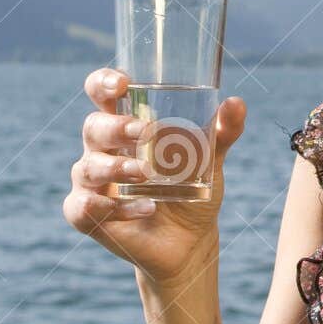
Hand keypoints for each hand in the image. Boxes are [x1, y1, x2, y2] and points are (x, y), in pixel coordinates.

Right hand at [63, 66, 245, 288]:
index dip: (104, 83)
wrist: (190, 241)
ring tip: (146, 175)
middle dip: (116, 128)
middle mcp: (102, 150)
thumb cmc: (192, 188)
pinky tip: (146, 208)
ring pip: (87, 167)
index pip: (102, 94)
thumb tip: (236, 103)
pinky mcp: (89, 216)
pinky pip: (86, 207)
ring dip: (115, 168)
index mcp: (125, 126)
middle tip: (144, 132)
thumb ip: (223, 131)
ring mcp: (92, 183)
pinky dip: (114, 208)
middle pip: (94, 127)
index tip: (123, 83)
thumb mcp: (210, 159)